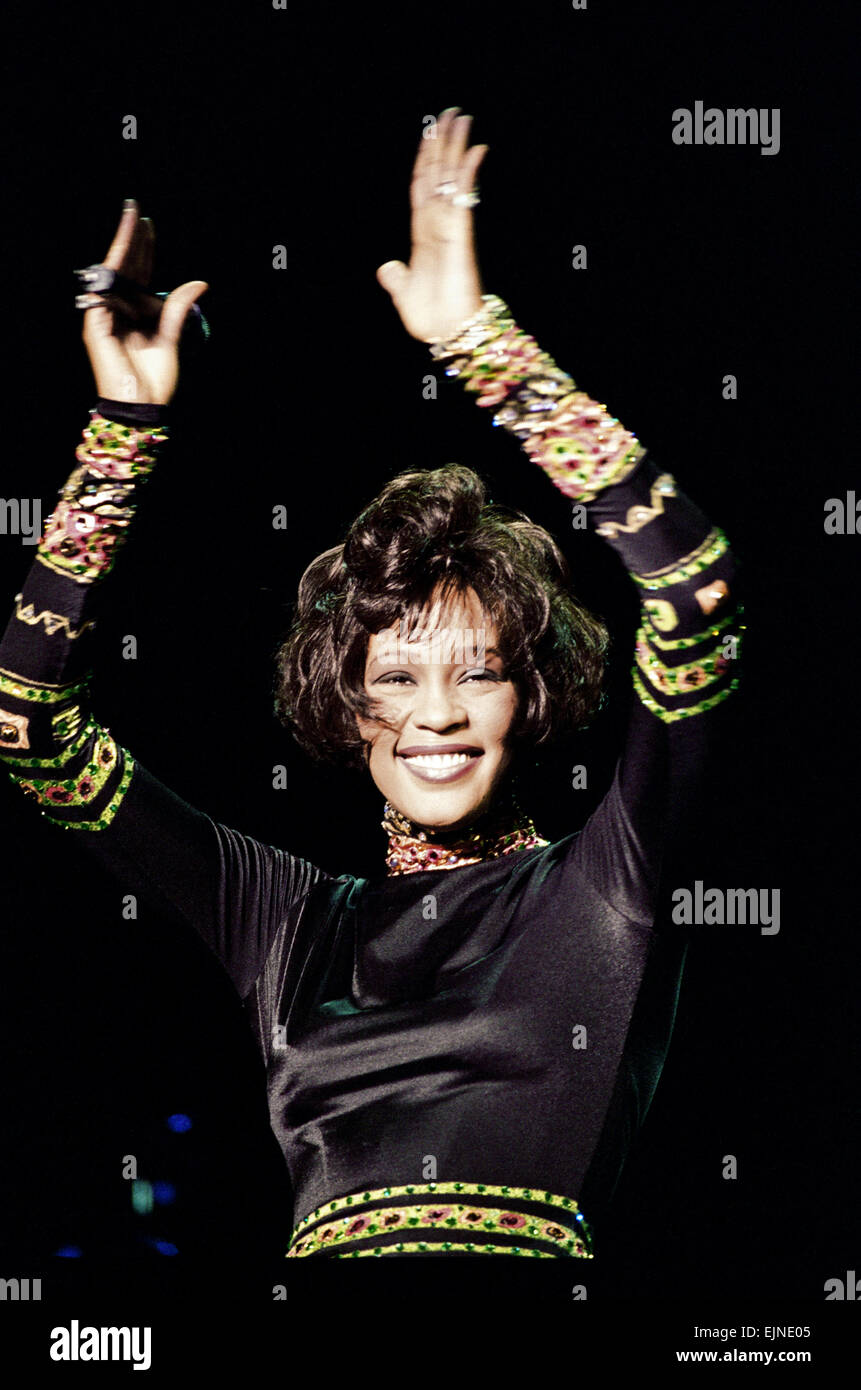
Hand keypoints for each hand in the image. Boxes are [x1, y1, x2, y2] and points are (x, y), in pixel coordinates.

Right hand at [81, 199, 207, 403]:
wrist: (143, 405)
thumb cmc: (155, 379)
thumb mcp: (172, 337)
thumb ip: (178, 309)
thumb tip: (199, 282)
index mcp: (135, 313)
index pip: (138, 274)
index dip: (144, 249)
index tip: (148, 225)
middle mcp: (118, 309)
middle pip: (125, 267)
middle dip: (131, 238)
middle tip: (136, 209)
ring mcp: (105, 314)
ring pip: (114, 271)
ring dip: (123, 244)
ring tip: (132, 218)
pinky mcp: (97, 322)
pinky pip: (106, 287)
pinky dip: (114, 267)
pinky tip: (124, 248)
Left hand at [376, 107, 487, 342]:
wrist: (448, 332)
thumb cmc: (431, 317)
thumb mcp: (404, 294)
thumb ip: (396, 279)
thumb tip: (387, 267)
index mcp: (423, 235)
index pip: (422, 188)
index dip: (424, 161)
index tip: (428, 135)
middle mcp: (437, 224)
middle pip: (438, 174)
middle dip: (441, 143)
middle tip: (447, 114)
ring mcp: (450, 226)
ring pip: (451, 177)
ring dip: (455, 146)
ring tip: (460, 117)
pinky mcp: (460, 233)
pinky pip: (464, 196)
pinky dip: (469, 172)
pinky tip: (476, 148)